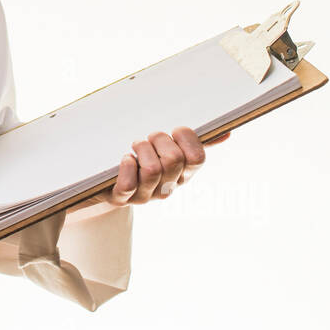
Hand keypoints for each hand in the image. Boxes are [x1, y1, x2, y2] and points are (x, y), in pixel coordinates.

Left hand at [71, 127, 229, 210]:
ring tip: (134, 148)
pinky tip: (124, 159)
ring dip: (141, 149)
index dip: (186, 138)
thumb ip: (193, 142)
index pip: (197, 158)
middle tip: (149, 138)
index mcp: (182, 174)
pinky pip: (128, 184)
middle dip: (159, 140)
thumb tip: (226, 133)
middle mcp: (167, 188)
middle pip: (175, 160)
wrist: (104, 183)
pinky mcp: (121, 199)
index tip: (175, 130)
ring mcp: (145, 196)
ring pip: (153, 170)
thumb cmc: (140, 160)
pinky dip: (126, 166)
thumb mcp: (168, 149)